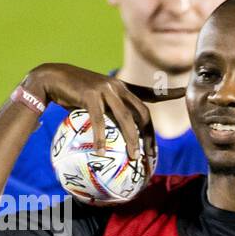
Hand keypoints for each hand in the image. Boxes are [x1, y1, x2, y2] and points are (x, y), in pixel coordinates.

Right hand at [24, 63, 164, 178]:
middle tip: (150, 156)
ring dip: (132, 141)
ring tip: (133, 158)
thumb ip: (109, 113)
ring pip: (126, 119)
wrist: (49, 77)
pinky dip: (101, 138)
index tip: (184, 93)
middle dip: (149, 136)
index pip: (150, 93)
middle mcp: (117, 86)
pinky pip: (100, 121)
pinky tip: (101, 152)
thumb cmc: (72, 93)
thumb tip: (118, 136)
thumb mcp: (96, 101)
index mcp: (122, 87)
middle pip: (143, 114)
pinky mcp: (90, 95)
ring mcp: (105, 89)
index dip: (168, 93)